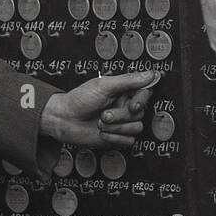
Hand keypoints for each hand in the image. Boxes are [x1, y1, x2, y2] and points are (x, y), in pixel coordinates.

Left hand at [40, 71, 158, 147]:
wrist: (64, 120)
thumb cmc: (79, 100)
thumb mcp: (104, 85)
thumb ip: (129, 80)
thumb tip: (151, 74)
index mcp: (123, 91)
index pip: (145, 93)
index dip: (141, 100)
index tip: (133, 104)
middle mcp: (124, 106)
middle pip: (141, 113)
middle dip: (120, 116)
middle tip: (104, 114)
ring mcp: (121, 122)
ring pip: (136, 128)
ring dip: (116, 127)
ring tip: (101, 123)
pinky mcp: (117, 137)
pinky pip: (129, 140)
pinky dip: (114, 138)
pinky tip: (103, 133)